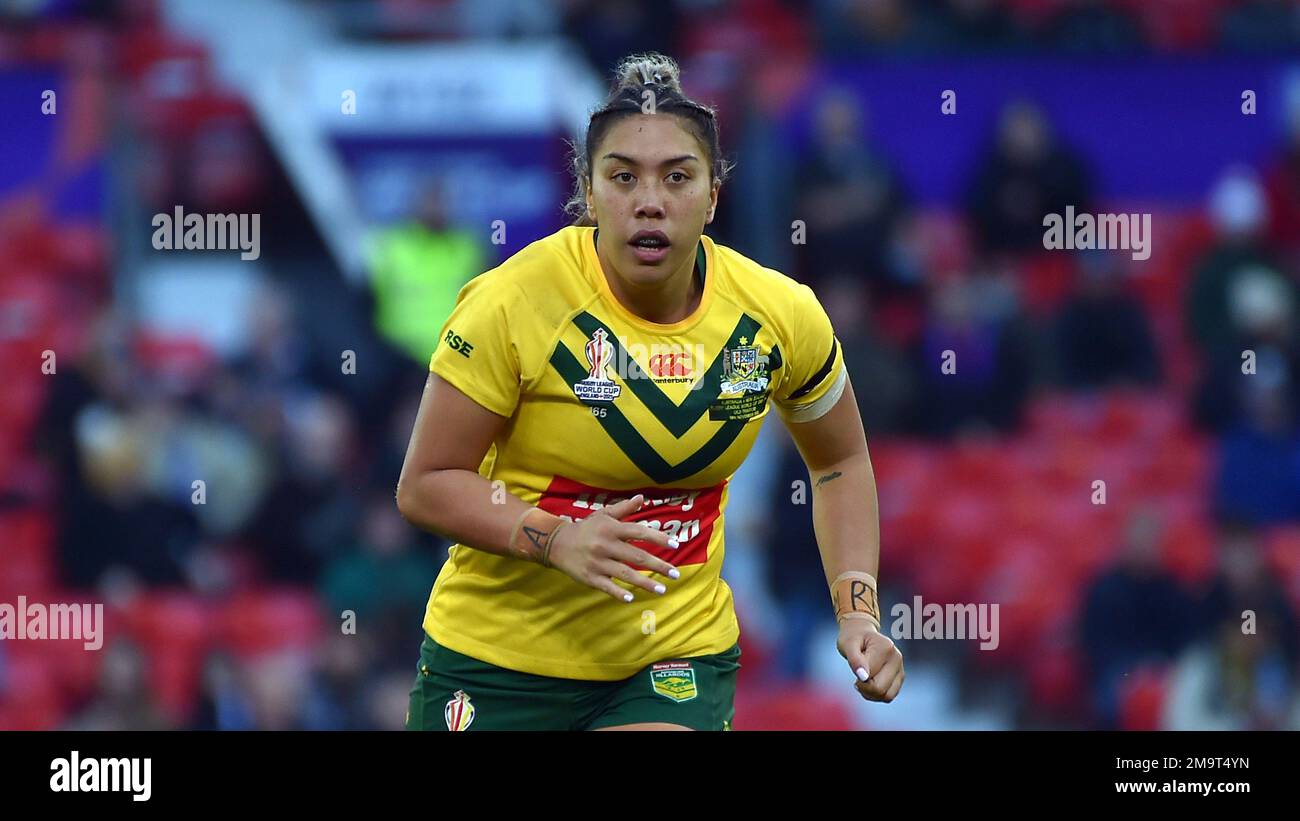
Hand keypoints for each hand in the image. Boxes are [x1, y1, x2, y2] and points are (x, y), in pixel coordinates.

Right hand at [545, 494, 680, 601]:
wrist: (556, 543)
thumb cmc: (586, 528)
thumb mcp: (603, 515)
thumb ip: (624, 509)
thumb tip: (643, 498)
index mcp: (611, 528)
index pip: (639, 532)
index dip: (658, 538)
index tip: (675, 545)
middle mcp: (606, 545)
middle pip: (637, 556)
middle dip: (658, 565)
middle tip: (676, 574)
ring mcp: (597, 562)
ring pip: (625, 574)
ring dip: (645, 583)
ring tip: (662, 589)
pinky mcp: (589, 577)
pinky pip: (607, 586)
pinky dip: (618, 593)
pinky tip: (631, 599)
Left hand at [837, 620, 903, 702]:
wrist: (861, 634)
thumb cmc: (853, 639)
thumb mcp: (848, 645)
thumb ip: (855, 660)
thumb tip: (864, 677)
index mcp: (885, 647)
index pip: (871, 678)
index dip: (859, 679)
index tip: (855, 669)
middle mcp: (897, 658)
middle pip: (880, 689)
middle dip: (864, 688)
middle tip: (857, 679)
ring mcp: (900, 668)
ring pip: (887, 696)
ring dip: (871, 694)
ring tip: (863, 681)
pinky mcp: (900, 677)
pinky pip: (889, 696)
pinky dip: (877, 695)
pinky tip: (870, 684)